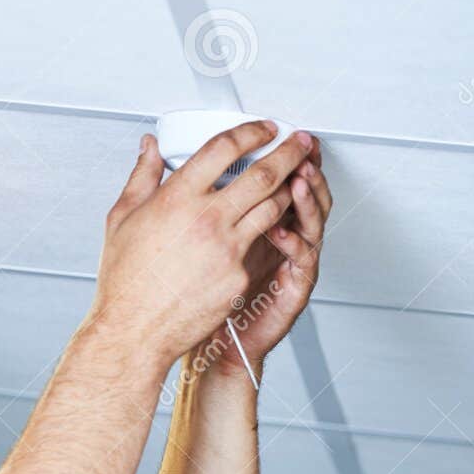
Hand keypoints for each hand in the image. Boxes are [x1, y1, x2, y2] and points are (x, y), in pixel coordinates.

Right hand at [90, 120, 316, 372]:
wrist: (134, 329)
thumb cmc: (125, 279)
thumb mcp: (121, 219)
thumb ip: (141, 176)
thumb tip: (150, 148)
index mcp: (176, 198)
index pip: (224, 148)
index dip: (251, 131)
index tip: (264, 128)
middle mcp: (205, 218)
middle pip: (264, 173)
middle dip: (290, 152)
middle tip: (301, 143)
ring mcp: (226, 247)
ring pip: (274, 206)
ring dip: (289, 189)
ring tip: (295, 180)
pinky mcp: (238, 274)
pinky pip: (262, 244)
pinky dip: (272, 229)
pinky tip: (275, 223)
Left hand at [198, 138, 332, 382]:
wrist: (210, 342)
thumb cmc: (201, 295)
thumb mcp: (189, 238)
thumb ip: (185, 198)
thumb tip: (162, 156)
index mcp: (258, 222)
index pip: (278, 180)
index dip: (281, 156)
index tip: (276, 132)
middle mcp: (280, 238)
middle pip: (304, 193)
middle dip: (304, 167)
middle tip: (299, 148)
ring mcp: (290, 262)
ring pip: (311, 222)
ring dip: (306, 199)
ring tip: (298, 180)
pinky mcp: (293, 289)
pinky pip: (302, 261)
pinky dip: (293, 243)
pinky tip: (282, 231)